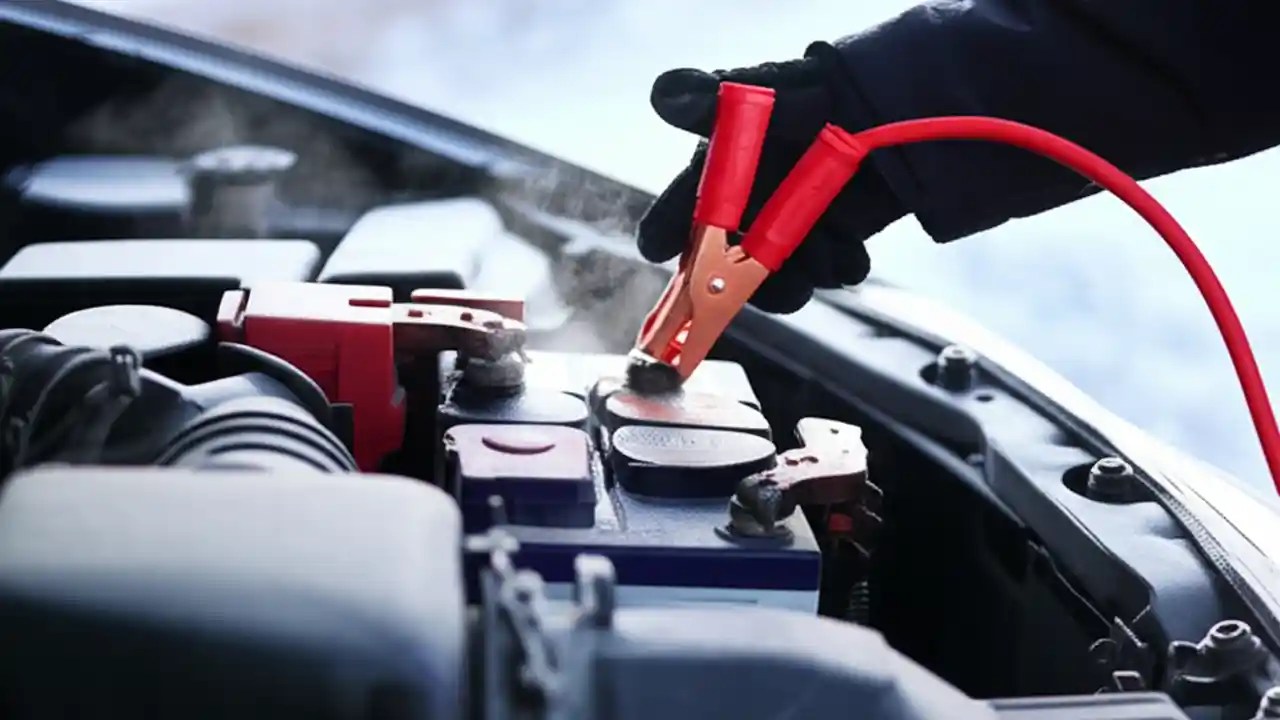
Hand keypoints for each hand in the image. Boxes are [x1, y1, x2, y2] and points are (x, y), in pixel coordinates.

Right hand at [636, 43, 905, 312]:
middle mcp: (754, 207)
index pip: (682, 209)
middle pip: (726, 265)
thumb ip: (711, 99)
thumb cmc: (820, 88)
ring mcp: (794, 226)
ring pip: (781, 277)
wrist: (892, 99)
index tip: (658, 248)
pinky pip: (830, 271)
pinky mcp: (836, 237)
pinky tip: (850, 251)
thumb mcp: (764, 90)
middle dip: (741, 281)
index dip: (665, 229)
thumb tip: (664, 94)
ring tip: (822, 252)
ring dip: (799, 276)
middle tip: (752, 279)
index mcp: (725, 175)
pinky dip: (840, 267)